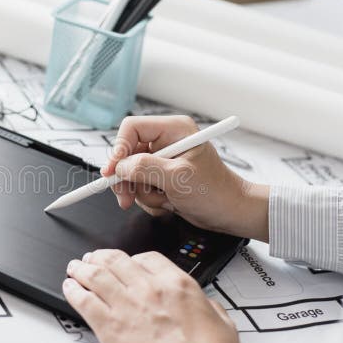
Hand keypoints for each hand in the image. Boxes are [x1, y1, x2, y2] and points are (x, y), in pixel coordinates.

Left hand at [64, 249, 246, 342]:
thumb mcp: (222, 322)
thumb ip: (210, 307)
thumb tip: (208, 305)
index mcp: (176, 283)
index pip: (146, 258)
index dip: (132, 258)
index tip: (126, 262)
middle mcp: (148, 288)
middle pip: (116, 261)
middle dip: (101, 257)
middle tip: (92, 258)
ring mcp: (127, 304)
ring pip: (96, 276)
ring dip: (82, 269)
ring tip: (74, 268)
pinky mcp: (109, 326)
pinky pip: (84, 300)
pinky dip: (74, 291)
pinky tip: (69, 287)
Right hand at [102, 115, 268, 240]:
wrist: (230, 213)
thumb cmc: (215, 191)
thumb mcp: (178, 178)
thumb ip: (145, 168)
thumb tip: (119, 167)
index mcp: (173, 130)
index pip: (132, 129)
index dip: (118, 149)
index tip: (112, 173)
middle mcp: (166, 141)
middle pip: (127, 154)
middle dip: (127, 179)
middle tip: (126, 199)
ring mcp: (163, 161)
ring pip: (131, 174)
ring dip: (142, 192)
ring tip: (163, 200)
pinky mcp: (162, 177)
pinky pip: (140, 186)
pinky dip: (149, 200)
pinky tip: (167, 203)